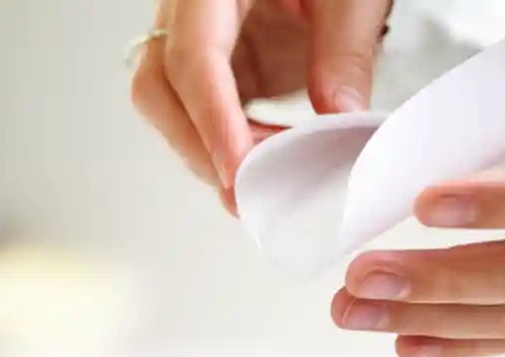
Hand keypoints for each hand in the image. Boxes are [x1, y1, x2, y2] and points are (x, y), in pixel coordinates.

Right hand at [130, 0, 391, 209]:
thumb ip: (345, 48)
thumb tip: (339, 115)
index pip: (193, 56)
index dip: (212, 118)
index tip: (237, 168)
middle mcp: (185, 8)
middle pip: (159, 86)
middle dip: (198, 146)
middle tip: (246, 191)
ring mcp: (193, 35)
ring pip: (168, 104)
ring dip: (210, 149)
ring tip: (269, 173)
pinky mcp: (214, 59)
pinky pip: (200, 110)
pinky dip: (228, 141)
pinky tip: (268, 156)